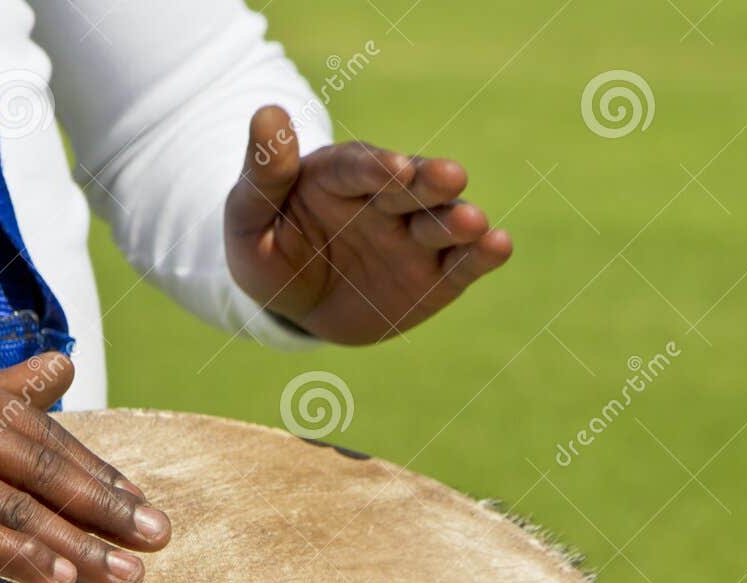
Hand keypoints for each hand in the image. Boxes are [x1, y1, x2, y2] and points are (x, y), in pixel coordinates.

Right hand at [0, 353, 170, 582]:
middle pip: (38, 464)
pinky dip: (17, 557)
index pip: (40, 431)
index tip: (143, 506)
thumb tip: (65, 366)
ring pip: (12, 505)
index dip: (97, 471)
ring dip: (76, 544)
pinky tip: (58, 580)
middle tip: (159, 538)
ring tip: (126, 576)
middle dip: (105, 505)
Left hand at [225, 106, 512, 344]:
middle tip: (447, 175)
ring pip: (442, 223)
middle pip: (412, 187)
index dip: (375, 167)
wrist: (292, 305)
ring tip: (472, 222)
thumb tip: (267, 112)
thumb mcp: (248, 217)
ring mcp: (415, 237)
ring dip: (458, 220)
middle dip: (430, 181)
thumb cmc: (266, 250)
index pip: (359, 166)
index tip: (392, 167)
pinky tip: (498, 245)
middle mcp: (386, 199)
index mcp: (340, 176)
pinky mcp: (436, 277)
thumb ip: (263, 173)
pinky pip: (462, 265)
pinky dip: (482, 255)